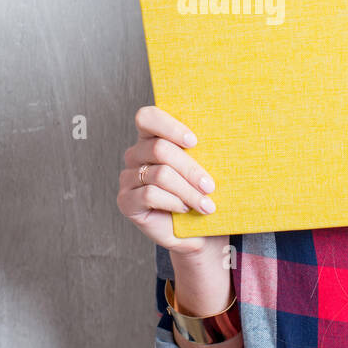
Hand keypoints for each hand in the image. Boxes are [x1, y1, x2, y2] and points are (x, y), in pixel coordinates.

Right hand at [118, 105, 228, 259]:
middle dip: (190, 168)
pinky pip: (150, 194)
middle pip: (159, 149)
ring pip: (159, 174)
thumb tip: (221, 134)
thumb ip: (202, 150)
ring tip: (206, 204)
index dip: (169, 126)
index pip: (148, 117)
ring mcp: (128, 178)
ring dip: (188, 191)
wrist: (195, 230)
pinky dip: (173, 202)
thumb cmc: (200, 193)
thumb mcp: (203, 168)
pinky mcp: (126, 201)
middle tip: (210, 186)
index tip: (194, 142)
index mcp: (151, 137)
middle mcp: (135, 154)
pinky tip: (185, 209)